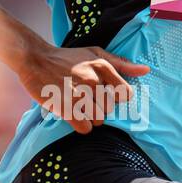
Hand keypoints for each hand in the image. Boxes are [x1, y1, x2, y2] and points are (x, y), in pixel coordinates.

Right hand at [19, 42, 149, 133]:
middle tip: (85, 99)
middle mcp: (92, 80)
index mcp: (102, 67)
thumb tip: (146, 70)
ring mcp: (78, 94)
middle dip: (99, 108)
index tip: (103, 94)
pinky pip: (84, 127)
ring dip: (89, 117)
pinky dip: (80, 125)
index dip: (115, 97)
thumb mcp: (95, 54)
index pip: (124, 94)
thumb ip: (121, 64)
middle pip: (109, 109)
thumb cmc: (67, 58)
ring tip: (77, 106)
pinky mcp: (65, 107)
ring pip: (98, 120)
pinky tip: (72, 114)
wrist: (36, 59)